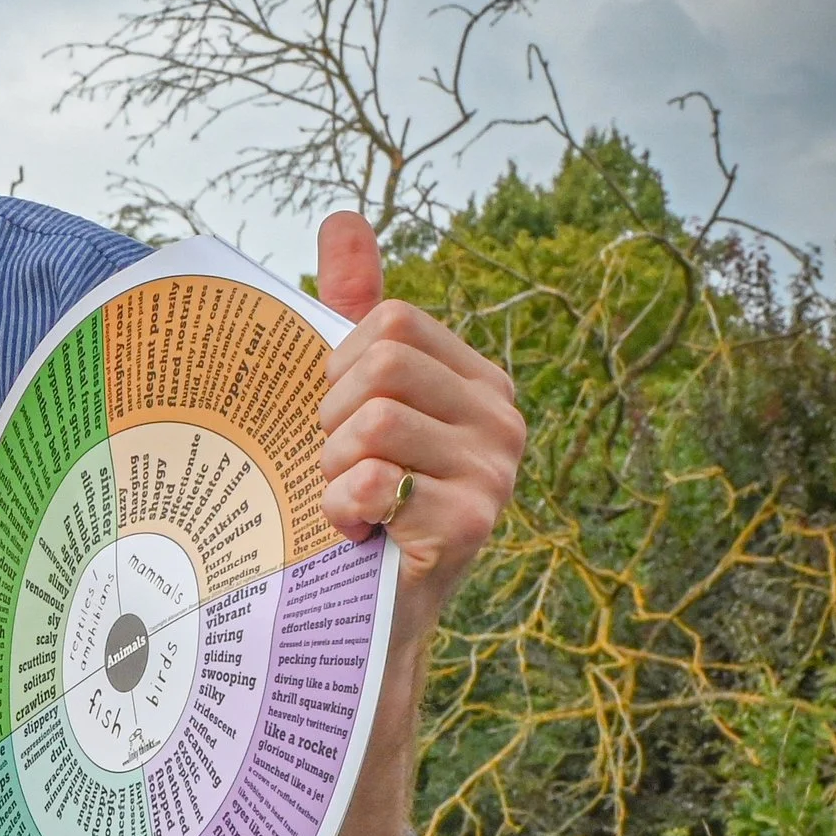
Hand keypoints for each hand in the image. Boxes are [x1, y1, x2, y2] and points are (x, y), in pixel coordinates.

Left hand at [316, 211, 524, 635]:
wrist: (363, 618)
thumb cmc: (354, 501)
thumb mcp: (350, 400)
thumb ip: (351, 309)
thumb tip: (342, 217)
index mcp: (478, 381)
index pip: (391, 322)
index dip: (340, 369)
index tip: (341, 422)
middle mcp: (502, 420)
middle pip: (382, 365)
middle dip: (332, 419)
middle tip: (338, 469)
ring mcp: (494, 472)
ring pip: (373, 421)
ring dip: (332, 469)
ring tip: (346, 503)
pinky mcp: (471, 523)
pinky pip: (375, 481)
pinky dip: (341, 509)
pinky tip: (358, 534)